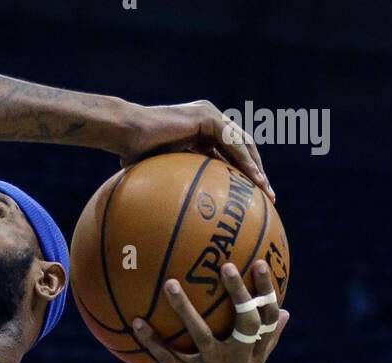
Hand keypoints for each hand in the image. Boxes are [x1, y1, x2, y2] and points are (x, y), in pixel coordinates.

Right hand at [121, 100, 272, 200]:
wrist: (124, 133)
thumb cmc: (133, 156)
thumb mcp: (162, 174)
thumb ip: (174, 185)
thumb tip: (170, 217)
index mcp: (199, 132)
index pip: (229, 153)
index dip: (243, 174)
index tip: (250, 198)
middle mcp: (208, 120)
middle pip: (242, 148)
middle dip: (257, 173)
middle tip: (268, 198)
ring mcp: (209, 116)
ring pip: (242, 145)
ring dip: (257, 170)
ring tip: (266, 193)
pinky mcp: (207, 116)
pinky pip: (232, 143)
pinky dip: (245, 163)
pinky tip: (254, 182)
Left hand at [132, 260, 289, 362]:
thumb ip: (268, 342)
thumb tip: (286, 312)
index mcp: (254, 356)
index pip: (268, 320)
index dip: (266, 292)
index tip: (262, 262)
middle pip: (246, 323)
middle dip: (239, 293)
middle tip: (226, 265)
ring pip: (202, 335)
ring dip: (184, 308)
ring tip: (170, 283)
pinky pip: (169, 358)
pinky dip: (152, 341)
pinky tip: (137, 323)